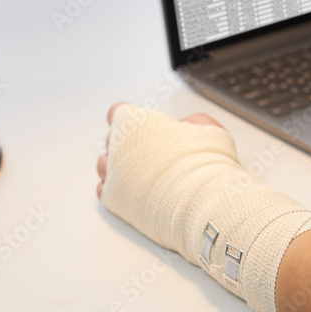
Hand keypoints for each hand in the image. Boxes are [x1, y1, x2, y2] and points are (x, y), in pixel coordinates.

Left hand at [96, 102, 222, 200]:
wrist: (203, 199)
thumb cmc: (205, 163)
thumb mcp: (207, 127)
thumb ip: (188, 123)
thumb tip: (183, 128)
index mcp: (137, 123)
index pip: (119, 112)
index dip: (132, 118)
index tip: (143, 124)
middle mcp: (119, 146)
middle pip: (112, 139)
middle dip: (127, 143)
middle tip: (149, 151)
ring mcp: (114, 174)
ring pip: (103, 165)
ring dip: (117, 165)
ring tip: (139, 172)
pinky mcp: (116, 199)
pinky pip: (104, 190)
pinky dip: (115, 188)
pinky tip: (132, 189)